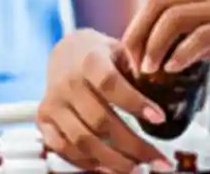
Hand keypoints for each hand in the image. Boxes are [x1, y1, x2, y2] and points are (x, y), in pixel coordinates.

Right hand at [38, 28, 170, 172]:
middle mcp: (67, 82)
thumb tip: (166, 82)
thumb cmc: (99, 54)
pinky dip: (87, 163)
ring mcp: (53, 103)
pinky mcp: (44, 120)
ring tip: (138, 169)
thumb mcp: (121, 48)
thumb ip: (139, 65)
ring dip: (113, 161)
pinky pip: (64, 149)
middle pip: (100, 121)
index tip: (160, 118)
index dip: (135, 103)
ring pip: (82, 141)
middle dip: (133, 146)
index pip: (110, 83)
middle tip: (158, 160)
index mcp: (89, 60)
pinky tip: (110, 167)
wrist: (65, 52)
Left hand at [121, 0, 209, 74]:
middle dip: (138, 33)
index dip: (140, 25)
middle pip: (159, 2)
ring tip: (150, 69)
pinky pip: (202, 36)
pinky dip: (182, 53)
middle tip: (133, 62)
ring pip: (175, 17)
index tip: (133, 52)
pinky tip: (176, 69)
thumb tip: (182, 55)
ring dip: (155, 45)